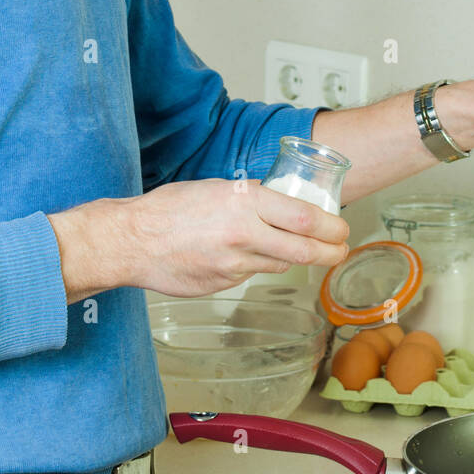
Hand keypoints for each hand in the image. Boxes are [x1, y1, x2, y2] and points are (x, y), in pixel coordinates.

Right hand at [125, 177, 350, 296]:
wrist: (131, 241)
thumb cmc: (169, 208)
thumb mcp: (216, 188)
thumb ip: (251, 198)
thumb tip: (282, 204)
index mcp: (244, 201)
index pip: (306, 218)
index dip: (333, 227)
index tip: (342, 229)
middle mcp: (244, 234)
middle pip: (306, 250)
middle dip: (331, 252)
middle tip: (341, 250)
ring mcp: (234, 264)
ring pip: (280, 264)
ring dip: (291, 257)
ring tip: (287, 247)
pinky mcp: (223, 285)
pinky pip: (251, 274)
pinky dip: (254, 265)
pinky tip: (236, 255)